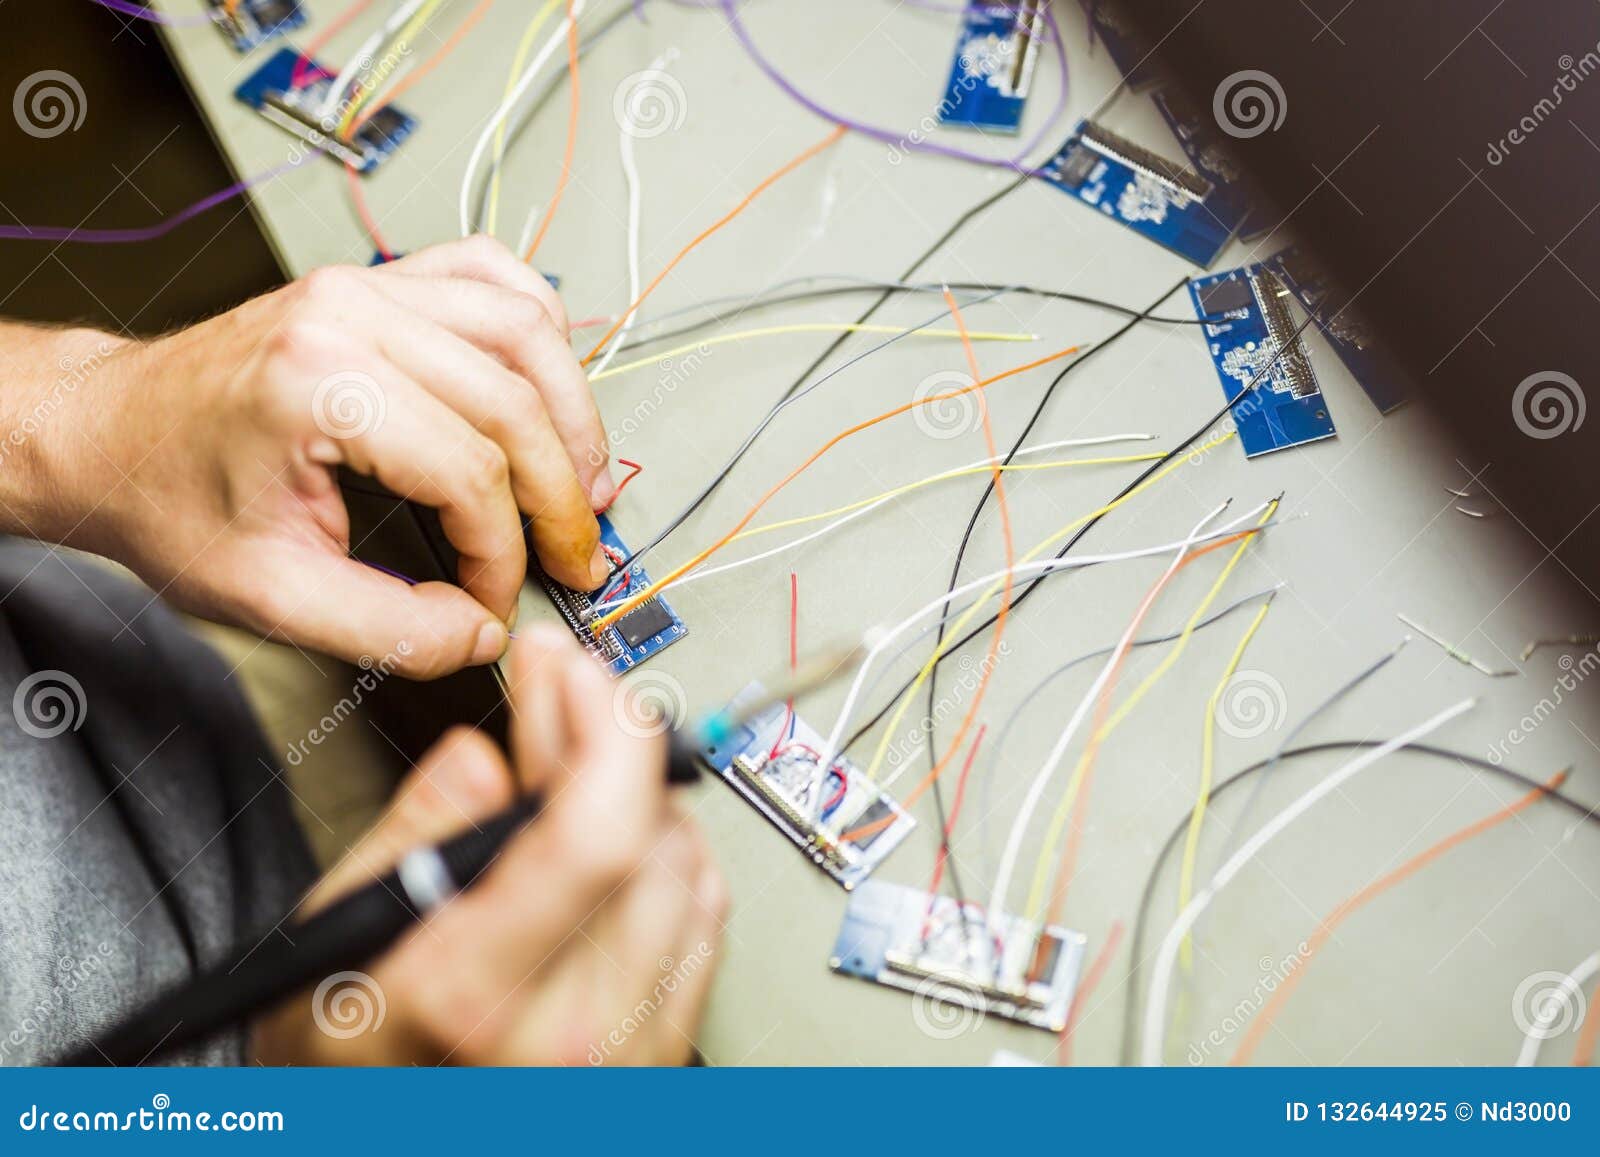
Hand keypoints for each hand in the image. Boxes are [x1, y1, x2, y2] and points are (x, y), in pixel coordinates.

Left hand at [23, 236, 616, 677]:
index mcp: (319, 382)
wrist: (110, 435)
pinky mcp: (377, 282)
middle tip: (574, 556)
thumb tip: (482, 631)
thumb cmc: (170, 499)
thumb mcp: (270, 595)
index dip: (504, 554)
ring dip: (572, 413)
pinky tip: (549, 384)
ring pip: (525, 329)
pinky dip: (540, 328)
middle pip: (514, 400)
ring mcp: (367, 285)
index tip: (497, 600)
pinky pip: (490, 275)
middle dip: (561, 494)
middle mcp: (350, 314)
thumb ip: (389, 629)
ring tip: (587, 481)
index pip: (470, 473)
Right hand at [252, 624, 726, 1065]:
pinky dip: (672, 858)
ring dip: (641, 797)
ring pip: (687, 872)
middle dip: (609, 739)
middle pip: (649, 840)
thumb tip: (480, 758)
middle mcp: (569, 1035)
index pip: (594, 837)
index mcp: (476, 998)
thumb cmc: (345, 1067)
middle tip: (563, 692)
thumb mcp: (331, 944)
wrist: (374, 1147)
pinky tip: (621, 834)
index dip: (601, 731)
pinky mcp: (658, 1059)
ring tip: (576, 764)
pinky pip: (704, 926)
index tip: (572, 673)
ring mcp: (624, 1055)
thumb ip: (410, 839)